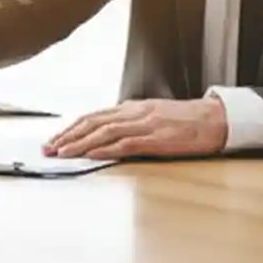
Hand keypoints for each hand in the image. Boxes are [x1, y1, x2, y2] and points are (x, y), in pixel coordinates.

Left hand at [42, 98, 226, 159]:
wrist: (215, 118)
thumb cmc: (186, 119)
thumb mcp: (153, 113)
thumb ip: (131, 120)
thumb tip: (109, 130)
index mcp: (132, 107)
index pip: (93, 116)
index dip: (71, 128)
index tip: (54, 140)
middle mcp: (134, 112)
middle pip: (92, 122)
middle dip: (67, 136)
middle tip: (48, 148)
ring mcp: (144, 124)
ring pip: (104, 132)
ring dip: (79, 143)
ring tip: (62, 153)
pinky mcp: (156, 138)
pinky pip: (125, 144)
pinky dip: (104, 149)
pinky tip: (90, 154)